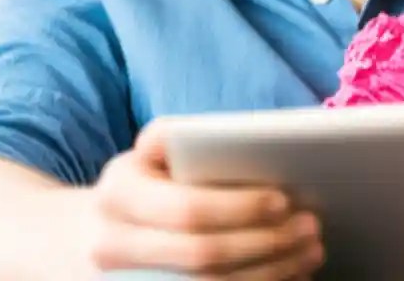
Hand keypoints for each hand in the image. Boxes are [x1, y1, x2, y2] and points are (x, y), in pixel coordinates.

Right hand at [83, 121, 323, 278]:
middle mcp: (113, 245)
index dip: (240, 209)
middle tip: (310, 228)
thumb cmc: (141, 183)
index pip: (187, 210)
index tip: (284, 201)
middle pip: (203, 257)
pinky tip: (288, 275)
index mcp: (119, 193)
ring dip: (272, 272)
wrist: (92, 234)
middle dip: (266, 244)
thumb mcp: (147, 153)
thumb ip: (179, 139)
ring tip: (310, 251)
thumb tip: (242, 137)